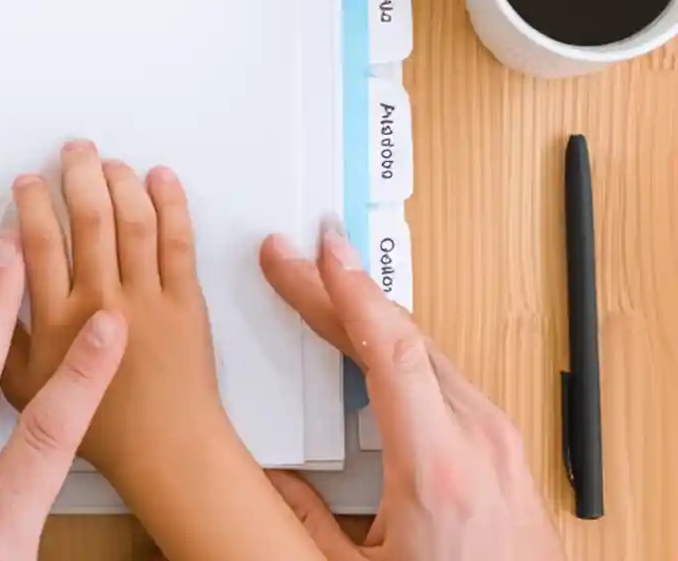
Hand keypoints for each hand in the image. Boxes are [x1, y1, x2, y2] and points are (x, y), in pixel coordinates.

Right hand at [0, 140, 228, 480]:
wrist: (165, 449)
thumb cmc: (99, 426)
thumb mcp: (25, 391)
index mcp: (56, 321)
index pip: (40, 242)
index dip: (33, 202)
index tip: (28, 182)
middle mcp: (100, 302)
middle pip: (89, 219)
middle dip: (78, 175)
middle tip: (73, 151)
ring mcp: (147, 299)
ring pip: (133, 221)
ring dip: (120, 181)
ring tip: (109, 161)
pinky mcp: (186, 302)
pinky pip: (179, 241)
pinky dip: (171, 203)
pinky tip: (161, 180)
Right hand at [259, 223, 564, 560]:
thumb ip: (305, 521)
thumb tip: (270, 480)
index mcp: (436, 467)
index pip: (392, 351)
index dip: (350, 293)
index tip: (320, 254)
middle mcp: (478, 440)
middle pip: (403, 338)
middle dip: (340, 291)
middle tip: (294, 259)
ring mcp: (498, 438)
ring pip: (426, 350)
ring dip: (370, 315)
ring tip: (324, 288)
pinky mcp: (505, 445)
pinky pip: (444, 374)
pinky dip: (400, 346)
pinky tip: (374, 339)